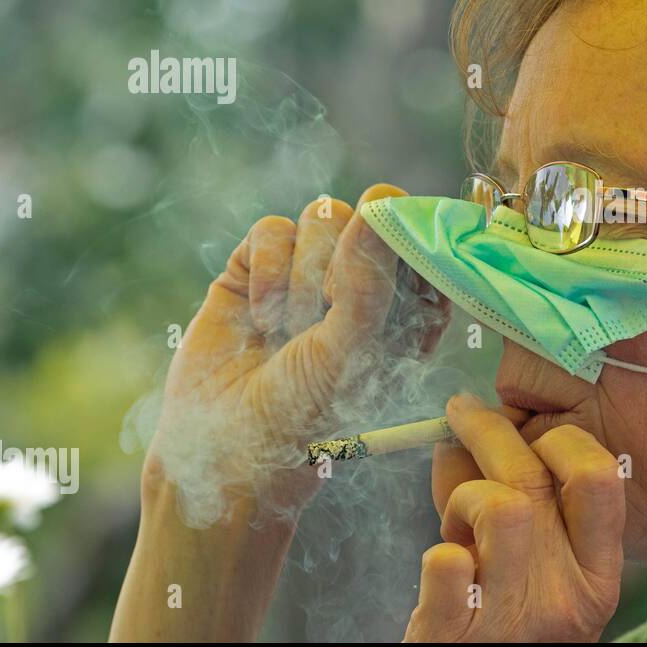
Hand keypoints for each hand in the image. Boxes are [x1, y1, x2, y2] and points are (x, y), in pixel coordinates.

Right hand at [146, 183, 449, 514]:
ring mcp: (309, 270)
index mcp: (411, 306)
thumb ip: (372, 275)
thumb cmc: (305, 413)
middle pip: (370, 216)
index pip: (424, 241)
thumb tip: (382, 199)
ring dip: (304, 275)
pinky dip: (267, 272)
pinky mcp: (258, 266)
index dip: (404, 247)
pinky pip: (272, 229)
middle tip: (325, 320)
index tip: (379, 283)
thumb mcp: (353, 348)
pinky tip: (260, 316)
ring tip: (291, 328)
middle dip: (343, 268)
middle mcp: (364, 282)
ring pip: (323, 215)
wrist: (223, 447)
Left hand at [405, 393, 625, 641]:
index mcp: (598, 578)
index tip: (532, 428)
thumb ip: (517, 501)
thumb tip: (474, 430)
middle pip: (535, 478)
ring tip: (455, 521)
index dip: (563, 439)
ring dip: (464, 496)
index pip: (601, 478)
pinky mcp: (457, 636)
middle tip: (461, 414)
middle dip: (489, 429)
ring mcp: (513, 620)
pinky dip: (436, 551)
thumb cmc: (503, 627)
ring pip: (499, 506)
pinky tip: (443, 560)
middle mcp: (566, 600)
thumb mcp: (536, 572)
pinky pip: (446, 562)